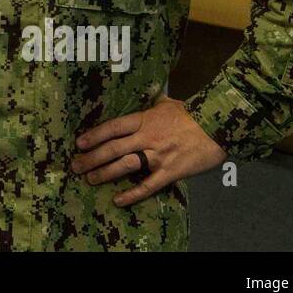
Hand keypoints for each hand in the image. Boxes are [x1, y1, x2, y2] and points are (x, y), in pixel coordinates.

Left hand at [70, 96, 227, 205]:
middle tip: (75, 165)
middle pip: (113, 148)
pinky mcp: (170, 172)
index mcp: (144, 120)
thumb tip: (146, 92)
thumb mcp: (168, 102)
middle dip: (92, 158)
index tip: (79, 143)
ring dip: (105, 173)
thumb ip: (153, 101)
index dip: (94, 135)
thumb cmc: (192, 113)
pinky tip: (118, 200)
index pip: (113, 127)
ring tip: (90, 179)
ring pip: (126, 166)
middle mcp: (147, 138)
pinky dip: (133, 194)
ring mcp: (158, 156)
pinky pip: (148, 186)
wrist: (217, 127)